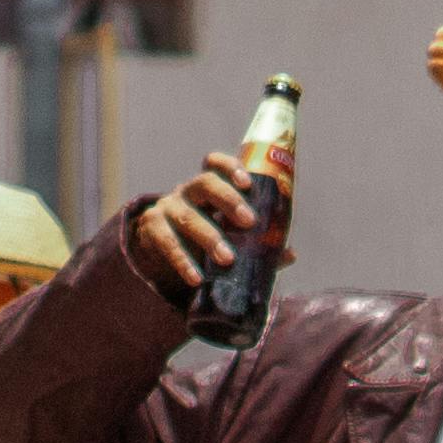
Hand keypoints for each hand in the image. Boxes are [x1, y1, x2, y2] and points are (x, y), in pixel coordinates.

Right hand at [130, 146, 283, 298]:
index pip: (215, 164)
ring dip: (209, 236)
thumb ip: (256, 243)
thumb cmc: (202, 238)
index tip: (248, 182)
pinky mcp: (152, 230)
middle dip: (228, 199)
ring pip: (187, 216)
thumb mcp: (227, 236)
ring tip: (227, 258)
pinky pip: (167, 243)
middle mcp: (186, 192)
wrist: (159, 252)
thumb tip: (290, 253)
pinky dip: (182, 261)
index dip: (230, 168)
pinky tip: (196, 277)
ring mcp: (166, 208)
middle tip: (248, 221)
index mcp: (207, 188)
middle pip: (205, 183)